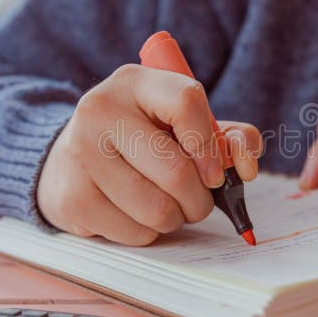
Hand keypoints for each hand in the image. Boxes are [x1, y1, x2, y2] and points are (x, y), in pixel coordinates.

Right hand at [37, 64, 261, 245]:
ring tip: (164, 204)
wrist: (72, 158)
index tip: (217, 173)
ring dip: (175, 219)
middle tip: (196, 200)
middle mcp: (101, 110)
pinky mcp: (72, 198)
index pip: (187, 103)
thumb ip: (228, 138)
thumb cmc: (143, 140)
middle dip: (200, 199)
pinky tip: (134, 213)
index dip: (212, 146)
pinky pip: (136, 233)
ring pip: (158, 210)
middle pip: (177, 171)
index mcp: (135, 82)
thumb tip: (246, 168)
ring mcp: (81, 154)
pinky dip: (148, 233)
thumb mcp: (183, 124)